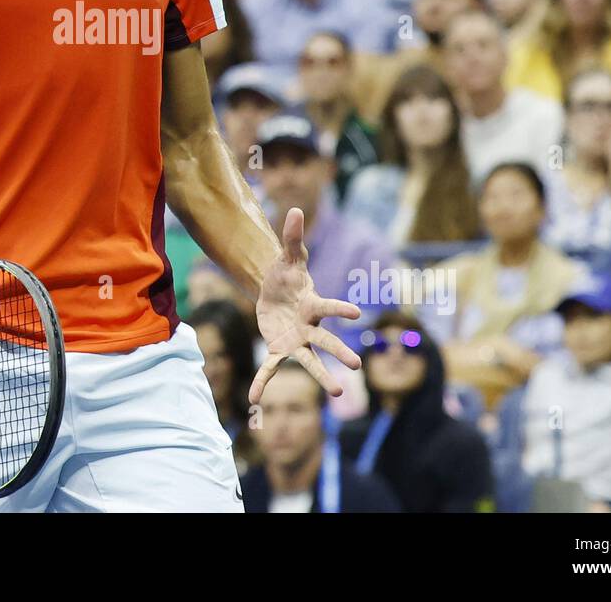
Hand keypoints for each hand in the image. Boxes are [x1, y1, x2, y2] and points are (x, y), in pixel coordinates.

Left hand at [250, 207, 360, 402]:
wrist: (274, 291)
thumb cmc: (287, 274)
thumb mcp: (288, 255)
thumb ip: (292, 236)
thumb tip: (295, 209)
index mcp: (313, 303)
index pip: (329, 306)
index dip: (340, 310)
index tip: (356, 315)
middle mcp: (309, 326)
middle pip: (326, 341)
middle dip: (339, 353)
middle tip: (356, 366)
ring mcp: (296, 341)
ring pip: (309, 360)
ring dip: (321, 376)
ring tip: (336, 393)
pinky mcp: (278, 349)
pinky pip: (271, 368)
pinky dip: (262, 383)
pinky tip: (253, 400)